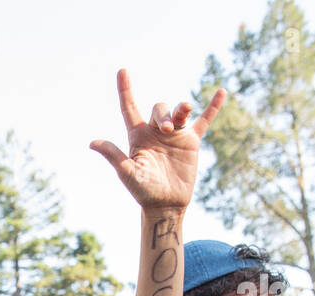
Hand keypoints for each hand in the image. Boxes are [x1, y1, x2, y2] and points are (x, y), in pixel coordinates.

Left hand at [90, 69, 226, 209]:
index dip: (125, 90)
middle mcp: (155, 132)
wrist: (165, 204)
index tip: (122, 71)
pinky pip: (204, 121)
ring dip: (181, 110)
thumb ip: (114, 155)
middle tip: (167, 129)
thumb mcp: (127, 172)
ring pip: (178, 111)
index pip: (129, 107)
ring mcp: (175, 135)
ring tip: (183, 113)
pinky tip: (221, 93)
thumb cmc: (142, 191)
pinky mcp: (191, 142)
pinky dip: (212, 108)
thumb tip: (92, 143)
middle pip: (159, 108)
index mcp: (137, 135)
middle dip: (163, 114)